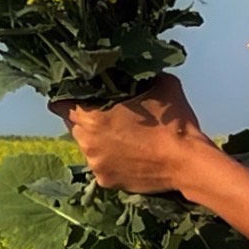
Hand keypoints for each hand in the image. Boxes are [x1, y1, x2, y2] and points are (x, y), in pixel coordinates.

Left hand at [53, 76, 210, 193]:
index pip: (60, 104)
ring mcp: (95, 165)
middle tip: (107, 113)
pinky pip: (100, 164)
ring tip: (121, 135)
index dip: (69, 97)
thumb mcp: (161, 84)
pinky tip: (128, 153)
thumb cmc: (173, 122)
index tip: (82, 94)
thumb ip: (141, 74)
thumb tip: (135, 67)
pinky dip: (109, 158)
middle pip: (73, 126)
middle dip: (86, 118)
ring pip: (87, 146)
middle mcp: (86, 143)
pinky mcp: (106, 181)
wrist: (188, 163)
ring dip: (97, 139)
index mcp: (91, 117)